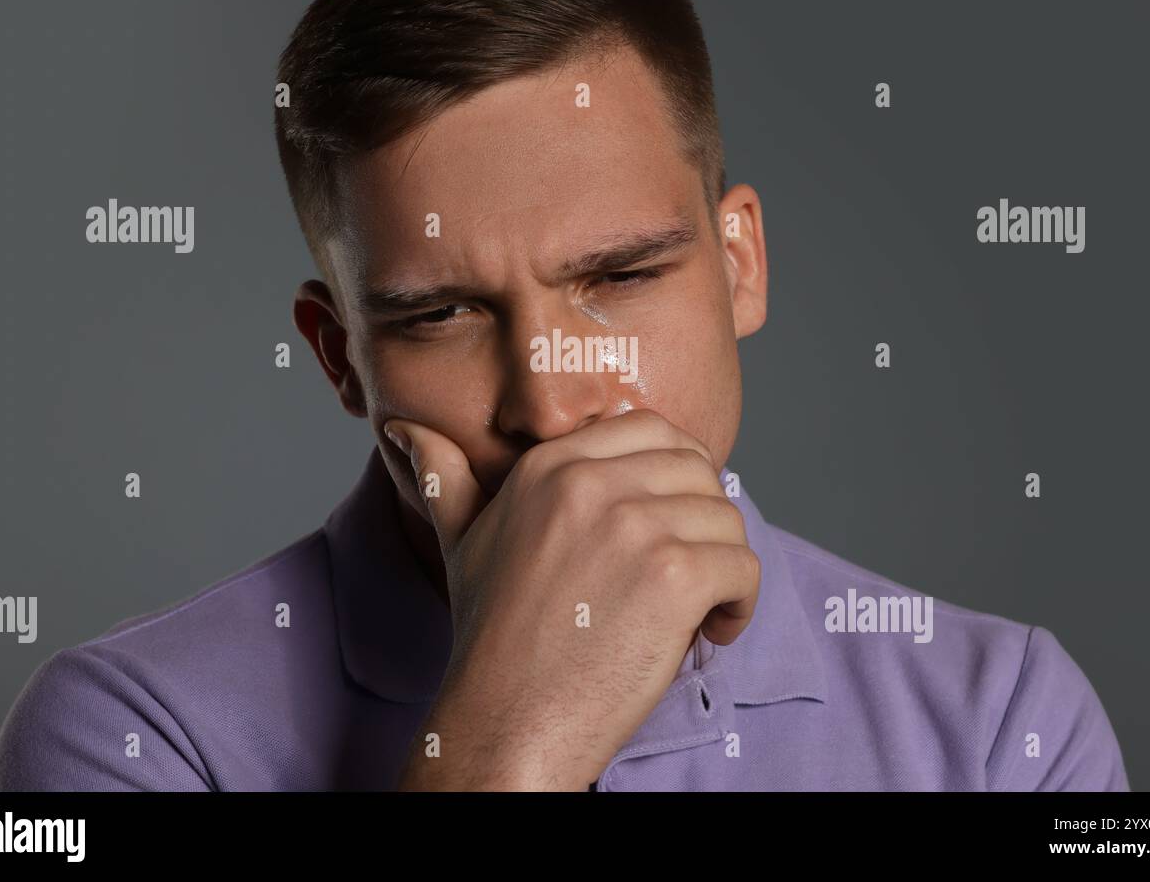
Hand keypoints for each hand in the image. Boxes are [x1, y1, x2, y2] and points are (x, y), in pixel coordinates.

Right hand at [386, 409, 759, 790]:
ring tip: (699, 611)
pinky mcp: (673, 575)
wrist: (506, 721)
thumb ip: (444, 478)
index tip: (671, 523)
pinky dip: (742, 603)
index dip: (677, 474)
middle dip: (706, 519)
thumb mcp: (460, 541)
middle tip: (690, 570)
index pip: (650, 428)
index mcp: (550, 466)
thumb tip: (405, 431)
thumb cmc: (491, 637)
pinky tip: (712, 631)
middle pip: (698, 468)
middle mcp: (591, 482)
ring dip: (726, 566)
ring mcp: (635, 526)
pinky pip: (743, 566)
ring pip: (726, 518)